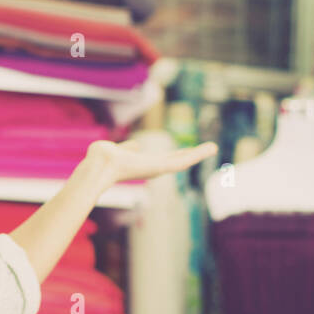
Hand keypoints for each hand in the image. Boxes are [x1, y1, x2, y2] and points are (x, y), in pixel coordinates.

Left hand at [85, 137, 217, 185]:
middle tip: (211, 149)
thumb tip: (135, 145)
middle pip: (178, 160)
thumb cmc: (105, 158)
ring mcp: (159, 168)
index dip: (179, 154)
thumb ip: (128, 148)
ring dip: (199, 153)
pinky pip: (183, 160)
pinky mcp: (162, 166)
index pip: (167, 158)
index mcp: (146, 163)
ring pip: (184, 161)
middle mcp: (154, 167)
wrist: (100, 164)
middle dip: (194, 154)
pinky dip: (197, 154)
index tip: (190, 151)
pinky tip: (209, 148)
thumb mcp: (120, 150)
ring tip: (213, 147)